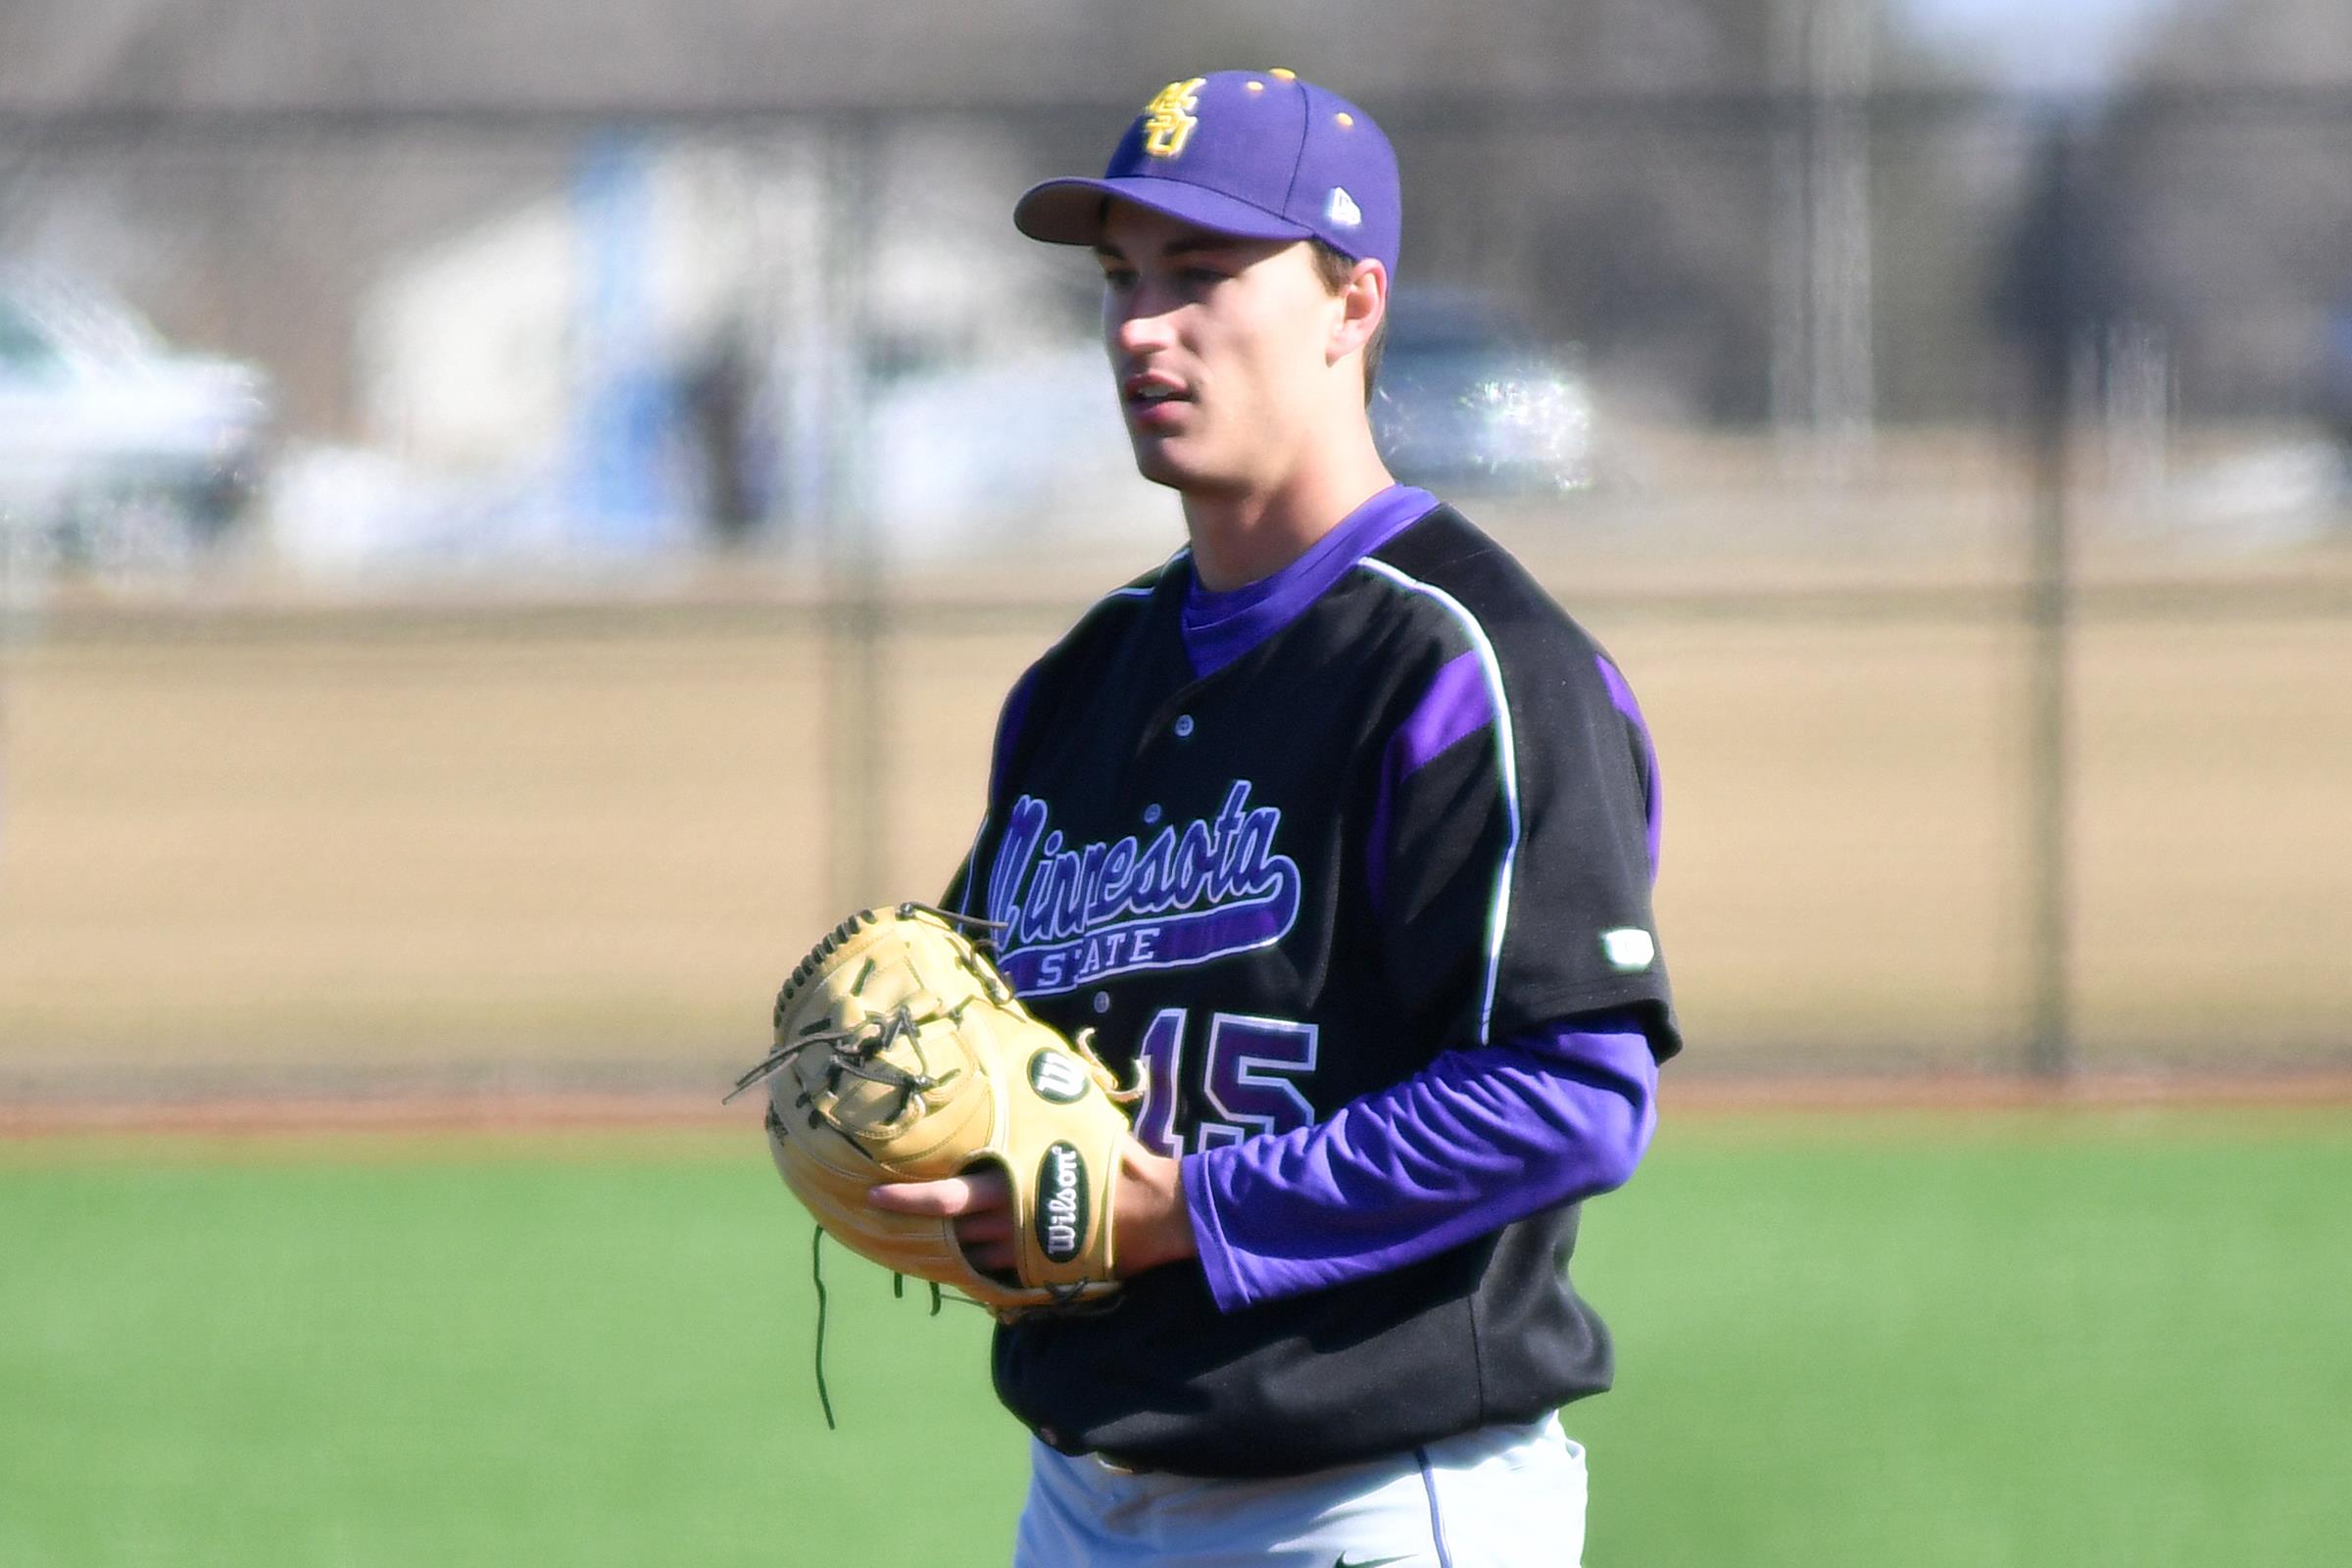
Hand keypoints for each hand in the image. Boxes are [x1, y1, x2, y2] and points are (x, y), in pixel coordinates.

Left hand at [868, 1138, 1195, 1278]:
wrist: (1156, 1210)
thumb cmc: (1118, 1159)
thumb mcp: (1077, 1124)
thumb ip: (1043, 1116)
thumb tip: (1030, 1074)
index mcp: (1011, 1183)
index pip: (946, 1197)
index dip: (908, 1199)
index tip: (873, 1194)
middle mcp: (1008, 1222)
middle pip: (950, 1229)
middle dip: (916, 1222)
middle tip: (880, 1213)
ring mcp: (1023, 1252)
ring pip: (972, 1251)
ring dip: (956, 1240)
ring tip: (935, 1228)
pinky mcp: (1042, 1272)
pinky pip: (1001, 1271)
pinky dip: (986, 1262)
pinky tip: (977, 1252)